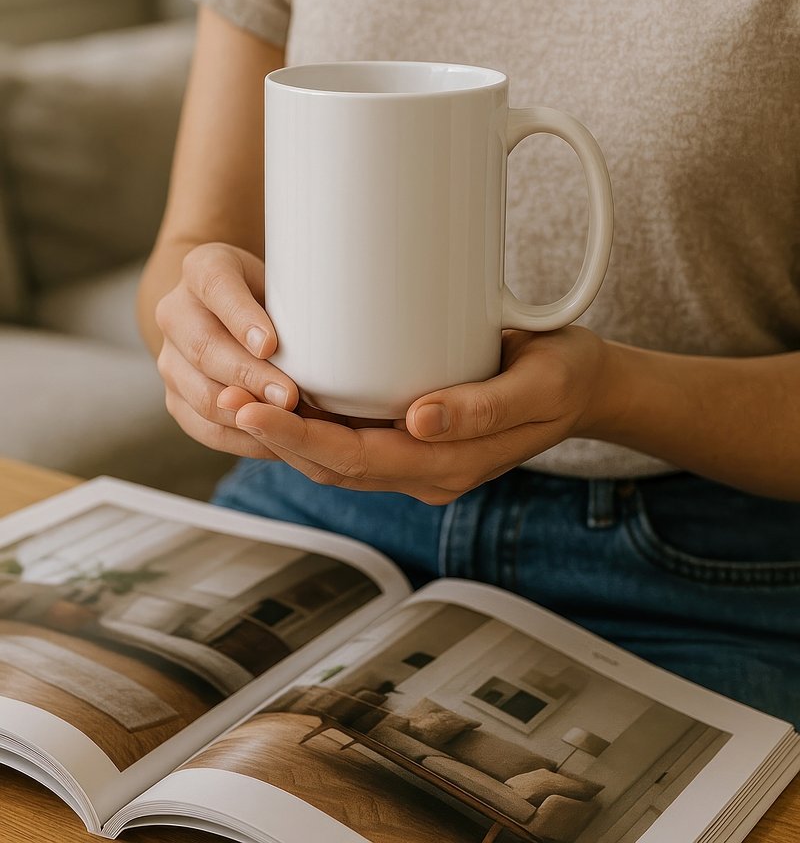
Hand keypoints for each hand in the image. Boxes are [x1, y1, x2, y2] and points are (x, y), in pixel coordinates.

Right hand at [155, 243, 298, 457]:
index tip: (271, 344)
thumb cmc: (271, 293)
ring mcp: (169, 357)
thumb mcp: (282, 280)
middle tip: (289, 396)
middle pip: (205, 347)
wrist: (237, 309)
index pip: (216, 286)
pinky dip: (240, 438)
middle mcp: (176, 311)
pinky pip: (203, 427)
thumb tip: (333, 340)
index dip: (241, 318)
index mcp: (202, 267)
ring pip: (201, 393)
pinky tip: (275, 443)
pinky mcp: (175, 396)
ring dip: (245, 413)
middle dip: (249, 376)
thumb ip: (295, 301)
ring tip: (285, 424)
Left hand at [225, 327, 609, 502]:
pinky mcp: (414, 440)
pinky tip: (281, 398)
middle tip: (221, 398)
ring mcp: (418, 461)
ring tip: (233, 397)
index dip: (300, 440)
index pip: (358, 462)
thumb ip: (483, 407)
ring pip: (336, 460)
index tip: (252, 411)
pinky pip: (352, 444)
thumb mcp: (539, 383)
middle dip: (274, 438)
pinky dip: (312, 427)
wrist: (587, 388)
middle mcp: (426, 473)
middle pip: (334, 466)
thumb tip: (417, 421)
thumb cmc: (564, 376)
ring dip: (284, 436)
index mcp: (450, 465)